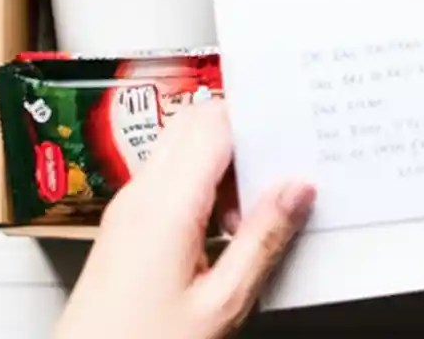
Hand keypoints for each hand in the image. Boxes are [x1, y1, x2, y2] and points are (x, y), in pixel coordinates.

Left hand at [55, 101, 315, 338]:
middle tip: (278, 177)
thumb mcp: (221, 302)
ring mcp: (129, 207)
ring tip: (249, 221)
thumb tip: (297, 189)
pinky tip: (223, 234)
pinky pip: (169, 180)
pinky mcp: (126, 224)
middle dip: (242, 139)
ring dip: (223, 168)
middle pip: (195, 124)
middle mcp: (141, 194)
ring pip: (182, 149)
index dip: (257, 123)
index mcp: (166, 205)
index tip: (292, 141)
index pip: (215, 122)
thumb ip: (262, 240)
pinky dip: (203, 188)